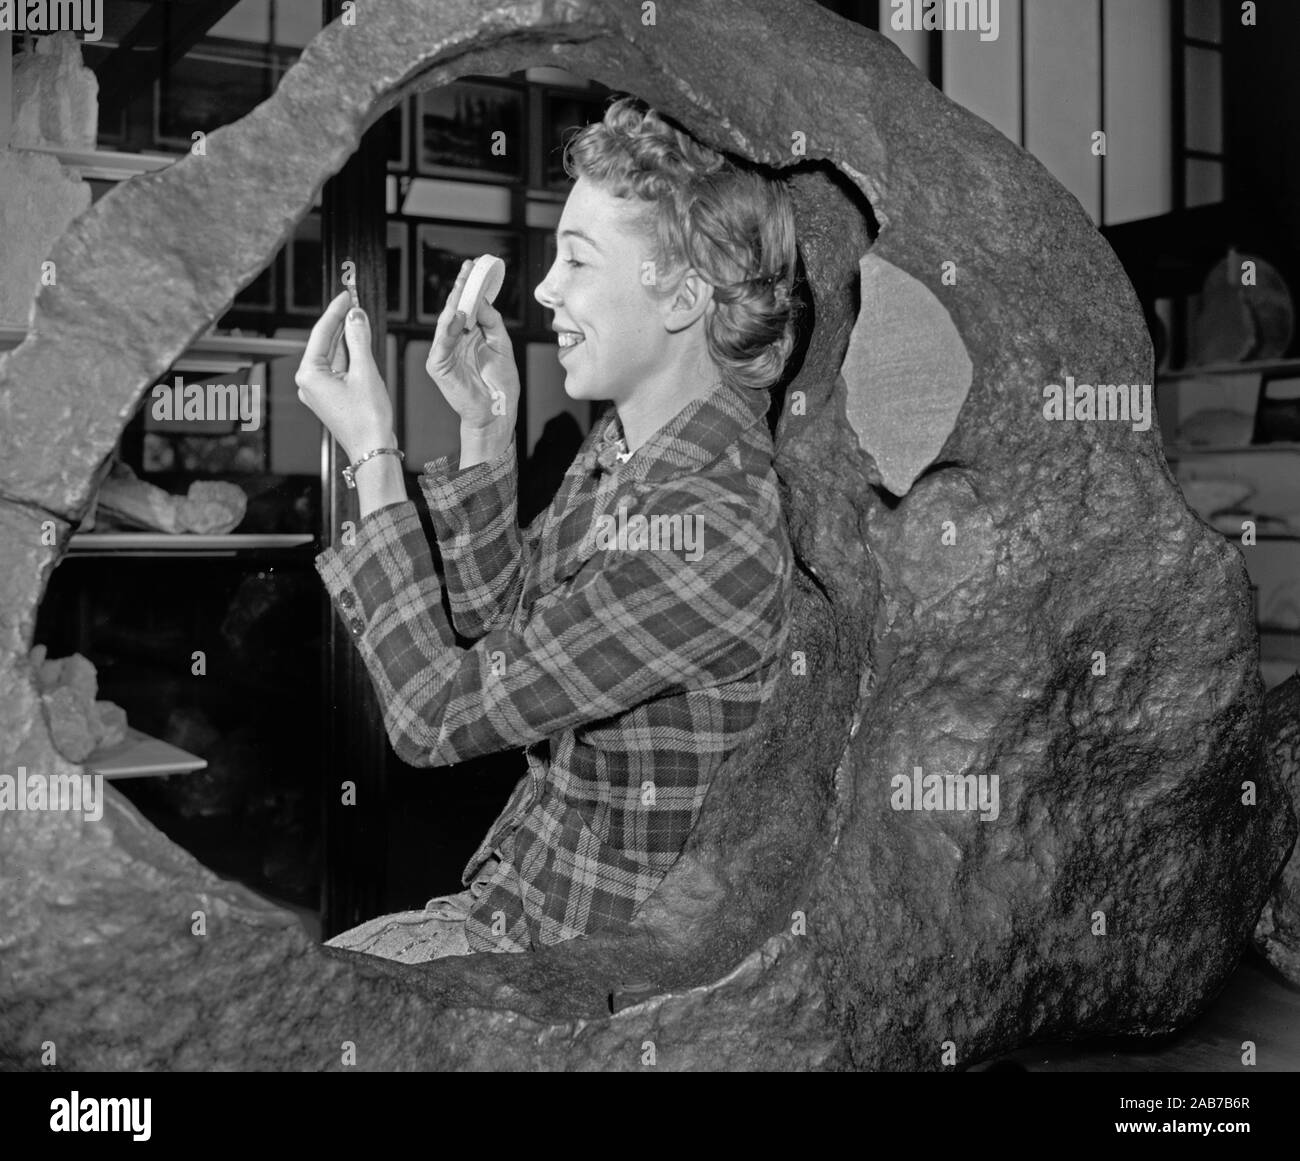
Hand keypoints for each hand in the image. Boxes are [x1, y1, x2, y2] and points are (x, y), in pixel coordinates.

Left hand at [295, 291, 394, 460]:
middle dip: (341, 323)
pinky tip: (360, 345)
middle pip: (325, 343)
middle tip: (355, 302)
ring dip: (348, 339)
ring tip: (360, 319)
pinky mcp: (329, 397)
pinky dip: (349, 357)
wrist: (373, 450)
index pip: (322, 332)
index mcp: (309, 374)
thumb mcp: (366, 372)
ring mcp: (318, 391)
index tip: (346, 294)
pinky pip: (338, 370)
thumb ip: (359, 339)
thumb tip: (356, 316)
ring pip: (333, 356)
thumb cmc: (367, 420)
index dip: (336, 310)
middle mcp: (308, 382)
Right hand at [426, 259, 520, 430]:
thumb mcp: (502, 346)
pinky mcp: (439, 367)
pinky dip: (449, 329)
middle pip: (454, 310)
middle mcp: (455, 342)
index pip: (466, 306)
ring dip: (454, 304)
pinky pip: (442, 344)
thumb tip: (483, 300)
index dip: (469, 287)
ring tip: (463, 287)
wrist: (497, 413)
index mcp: (469, 336)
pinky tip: (458, 315)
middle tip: (467, 270)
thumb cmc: (500, 385)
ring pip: (446, 323)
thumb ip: (492, 322)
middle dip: (460, 289)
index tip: (473, 268)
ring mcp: (445, 353)